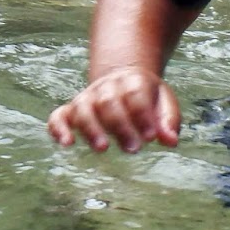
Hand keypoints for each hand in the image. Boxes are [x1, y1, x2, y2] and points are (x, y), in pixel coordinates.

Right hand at [47, 67, 180, 152]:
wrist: (123, 80)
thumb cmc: (148, 98)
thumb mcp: (165, 103)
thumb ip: (169, 121)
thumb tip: (170, 141)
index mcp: (132, 81)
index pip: (134, 94)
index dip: (142, 115)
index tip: (151, 136)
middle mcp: (106, 87)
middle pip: (107, 102)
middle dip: (120, 126)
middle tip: (134, 149)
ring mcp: (87, 97)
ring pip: (82, 108)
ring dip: (91, 128)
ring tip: (102, 148)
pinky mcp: (72, 110)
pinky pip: (59, 116)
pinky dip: (59, 128)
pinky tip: (66, 143)